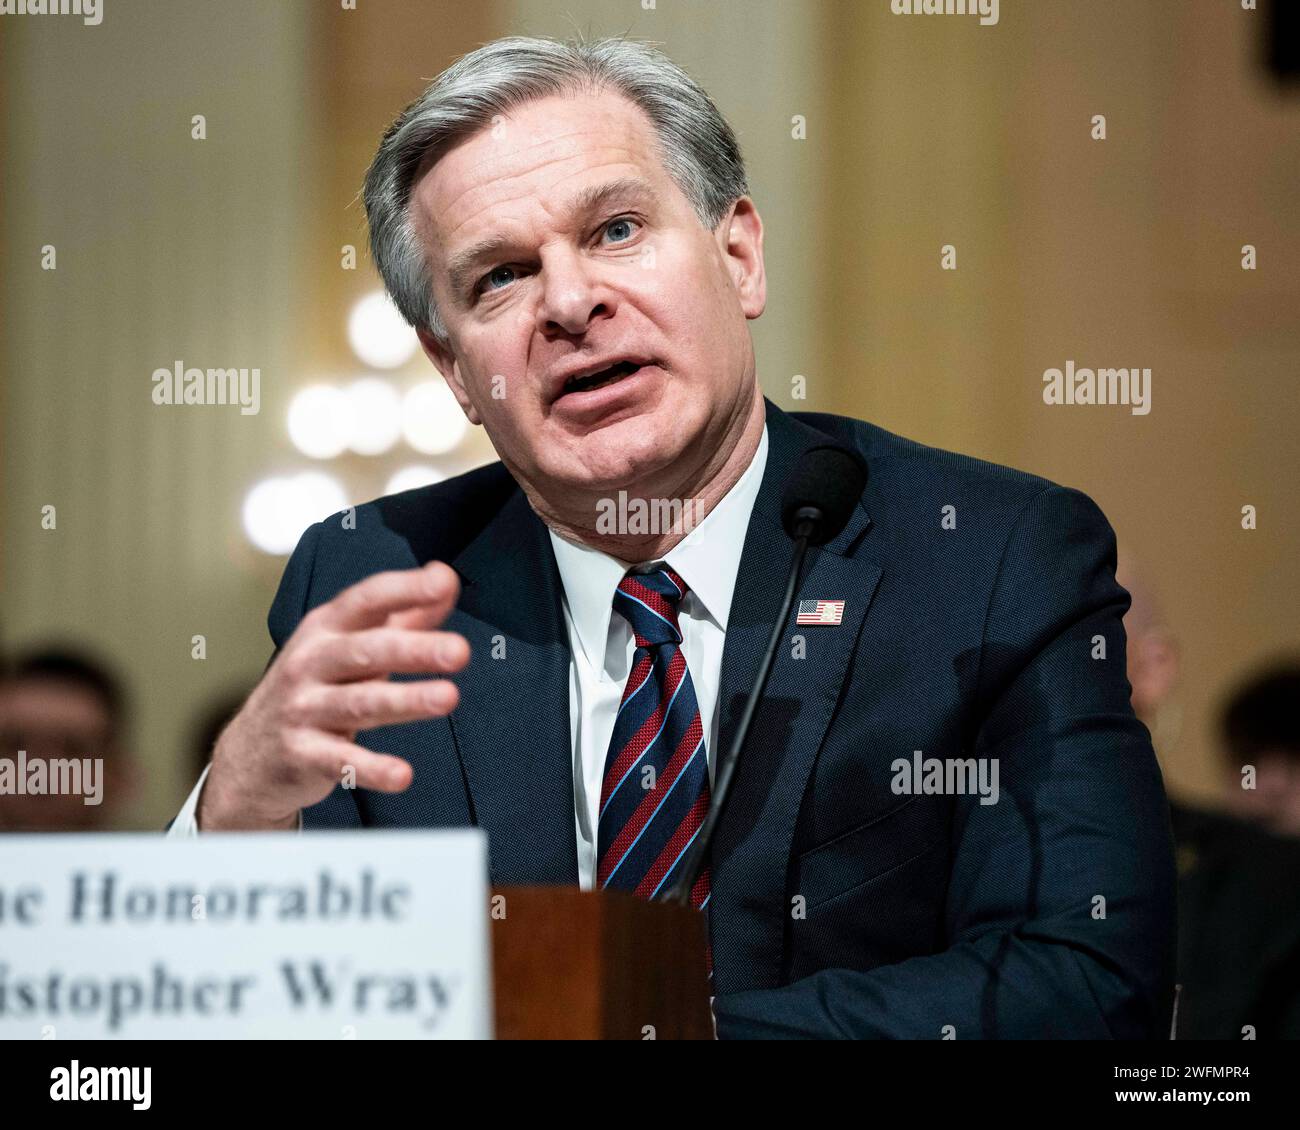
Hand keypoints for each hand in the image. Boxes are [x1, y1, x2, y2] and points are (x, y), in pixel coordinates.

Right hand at [197, 561, 467, 829]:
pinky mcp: (303, 754)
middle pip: (366, 650)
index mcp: (326, 628)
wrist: (250, 752)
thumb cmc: (315, 687)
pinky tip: (402, 775)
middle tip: (459, 650)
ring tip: (447, 698)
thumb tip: (445, 580)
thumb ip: (401, 615)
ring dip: (405, 700)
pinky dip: (372, 768)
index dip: (404, 590)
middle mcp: (311, 662)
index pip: (366, 600)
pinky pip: (341, 761)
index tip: (442, 582)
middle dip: (414, 649)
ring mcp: (303, 708)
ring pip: (359, 703)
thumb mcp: (350, 644)